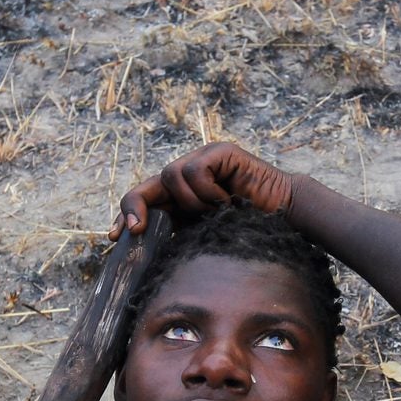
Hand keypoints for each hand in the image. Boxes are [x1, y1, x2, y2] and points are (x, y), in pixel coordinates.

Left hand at [114, 143, 298, 235]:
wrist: (285, 214)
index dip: (127, 215)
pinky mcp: (220, 151)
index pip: (145, 201)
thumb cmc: (248, 228)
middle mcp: (188, 174)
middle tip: (135, 230)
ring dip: (191, 202)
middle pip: (147, 184)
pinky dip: (207, 190)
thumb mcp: (205, 234)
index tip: (115, 238)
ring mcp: (203, 159)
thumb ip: (179, 233)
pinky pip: (196, 170)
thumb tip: (145, 249)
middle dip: (135, 206)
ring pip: (171, 175)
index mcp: (182, 196)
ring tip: (215, 211)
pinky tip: (226, 199)